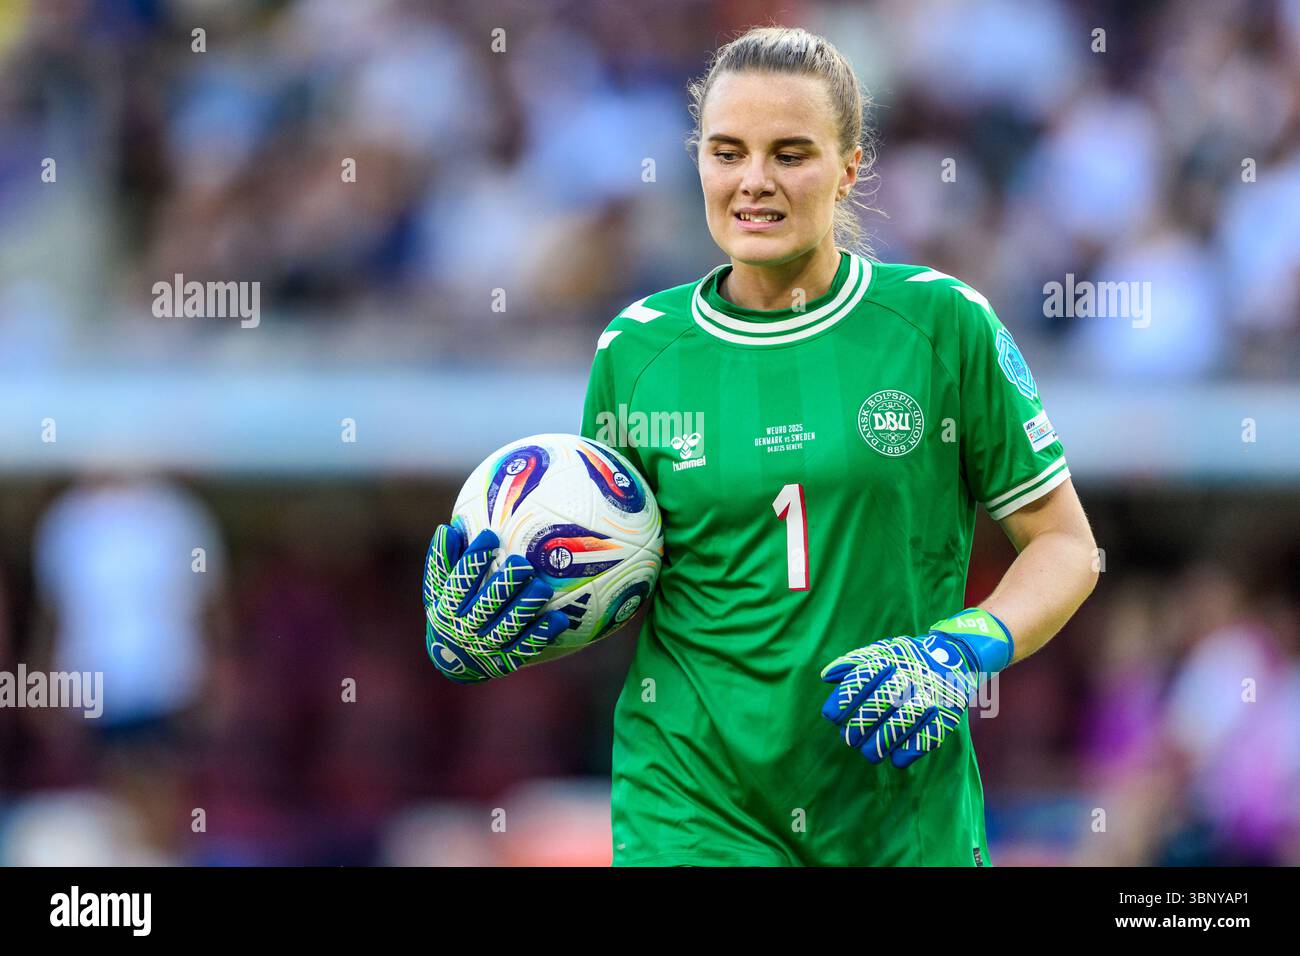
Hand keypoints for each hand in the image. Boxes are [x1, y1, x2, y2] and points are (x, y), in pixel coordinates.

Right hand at [422, 520, 569, 682]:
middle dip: (504, 584)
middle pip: (485, 606)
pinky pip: (526, 648)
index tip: (490, 535)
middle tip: (522, 563)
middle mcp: (464, 630)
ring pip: (507, 627)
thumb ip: (443, 562)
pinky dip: (542, 634)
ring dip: (525, 607)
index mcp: (446, 609)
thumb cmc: (449, 610)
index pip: (459, 583)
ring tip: (542, 586)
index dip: (473, 560)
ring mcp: (486, 647)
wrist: (453, 661)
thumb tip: (449, 528)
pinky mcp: (506, 661)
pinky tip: (559, 618)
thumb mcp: (437, 589)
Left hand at [819, 609, 1012, 768]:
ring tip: (868, 754)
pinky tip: (896, 759)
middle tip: (848, 740)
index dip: (844, 700)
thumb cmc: (907, 658)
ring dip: (882, 742)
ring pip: (904, 721)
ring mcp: (931, 694)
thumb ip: (854, 662)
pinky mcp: (948, 712)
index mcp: (890, 659)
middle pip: (882, 702)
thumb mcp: (881, 651)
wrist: (955, 656)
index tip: (831, 717)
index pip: (862, 678)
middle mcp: (910, 675)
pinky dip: (911, 749)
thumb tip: (826, 677)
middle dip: (861, 725)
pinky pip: (929, 734)